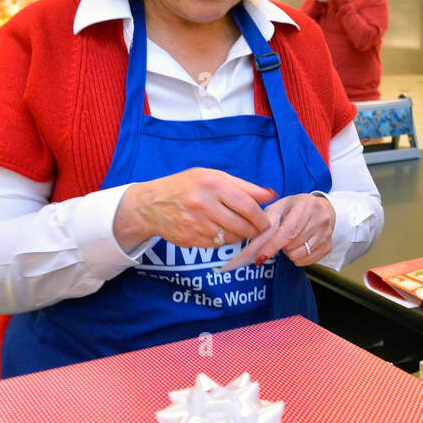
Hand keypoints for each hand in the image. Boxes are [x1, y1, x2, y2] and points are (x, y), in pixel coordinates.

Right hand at [114, 168, 275, 250]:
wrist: (151, 205)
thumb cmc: (187, 186)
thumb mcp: (213, 177)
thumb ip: (244, 186)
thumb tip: (271, 194)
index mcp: (213, 184)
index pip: (248, 206)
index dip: (261, 218)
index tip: (267, 223)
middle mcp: (204, 204)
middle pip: (242, 225)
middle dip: (254, 230)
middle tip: (258, 230)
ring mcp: (195, 224)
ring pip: (231, 238)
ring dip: (240, 236)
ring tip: (239, 229)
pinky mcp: (190, 239)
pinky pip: (217, 245)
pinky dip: (224, 241)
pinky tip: (221, 232)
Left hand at [230, 193, 335, 269]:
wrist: (321, 208)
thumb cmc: (295, 208)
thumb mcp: (280, 207)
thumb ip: (267, 221)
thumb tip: (254, 242)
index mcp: (307, 206)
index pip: (289, 231)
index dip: (273, 245)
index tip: (260, 257)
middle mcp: (320, 219)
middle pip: (292, 245)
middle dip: (280, 246)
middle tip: (280, 237)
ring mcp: (326, 234)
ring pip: (299, 255)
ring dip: (289, 251)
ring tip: (291, 240)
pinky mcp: (329, 246)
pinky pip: (307, 261)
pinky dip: (298, 257)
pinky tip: (299, 245)